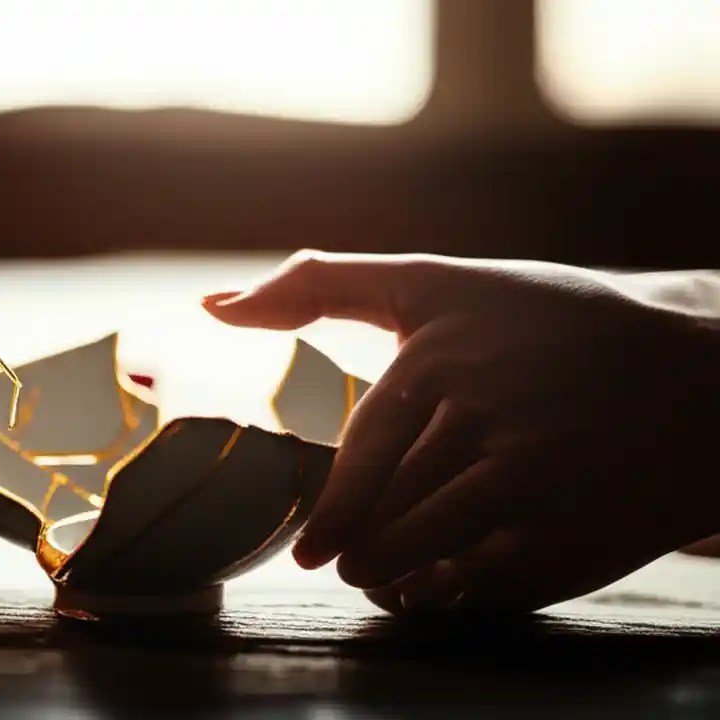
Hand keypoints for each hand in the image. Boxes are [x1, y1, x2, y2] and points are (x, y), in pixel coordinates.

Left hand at [204, 251, 719, 614]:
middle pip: (387, 511)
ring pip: (425, 551)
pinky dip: (453, 594)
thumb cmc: (547, 324)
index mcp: (441, 358)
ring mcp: (531, 482)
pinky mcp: (571, 536)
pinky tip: (447, 584)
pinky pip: (482, 584)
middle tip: (346, 563)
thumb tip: (209, 305)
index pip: (363, 455)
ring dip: (394, 576)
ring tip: (383, 577)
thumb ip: (324, 285)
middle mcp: (484, 420)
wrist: (693, 379)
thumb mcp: (440, 283)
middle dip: (360, 548)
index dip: (332, 510)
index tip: (314, 547)